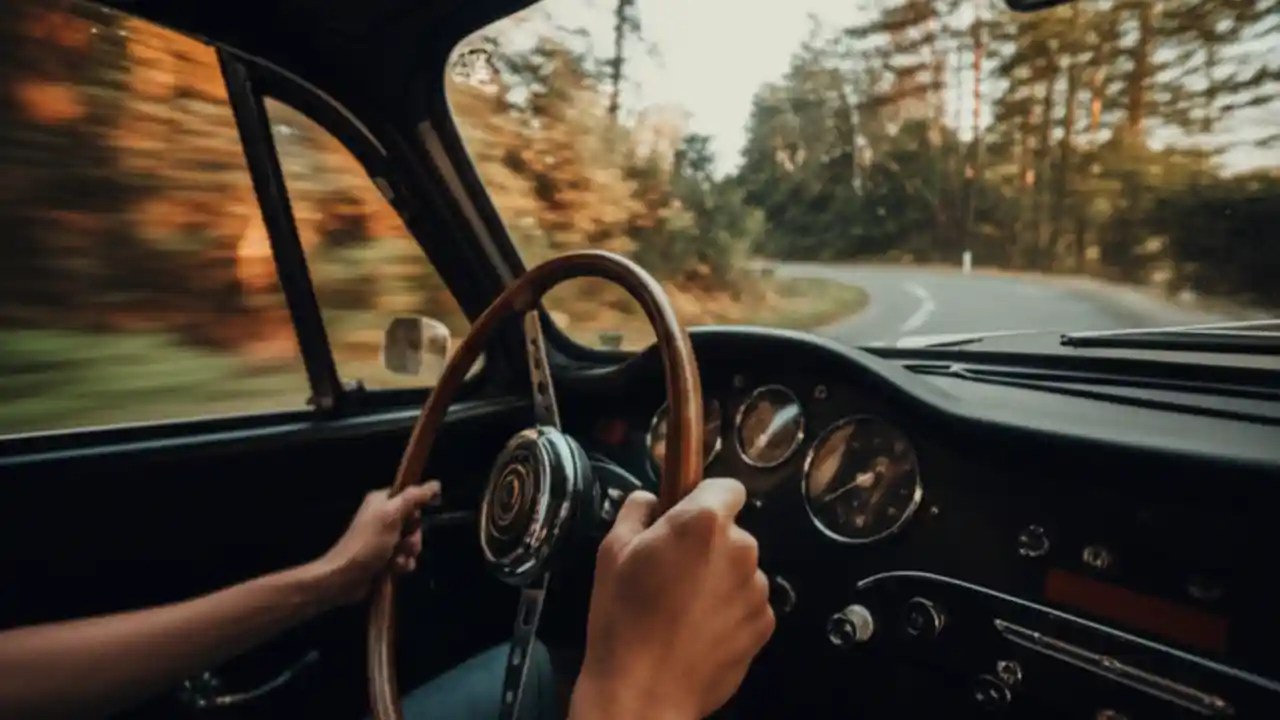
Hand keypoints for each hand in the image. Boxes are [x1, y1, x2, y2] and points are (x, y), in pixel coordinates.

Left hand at [315, 482, 440, 605]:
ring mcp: (385, 539)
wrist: (345, 577)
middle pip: (415, 522)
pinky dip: (403, 564)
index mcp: (382, 501)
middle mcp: (384, 517)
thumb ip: (414, 498)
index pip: (410, 497)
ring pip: (413, 542)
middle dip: (413, 537)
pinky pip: (407, 558)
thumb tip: (436, 484)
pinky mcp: (386, 558)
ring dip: (408, 553)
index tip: (412, 519)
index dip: (415, 510)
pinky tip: (394, 569)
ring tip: (395, 561)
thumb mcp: (391, 515)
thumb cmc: (367, 543)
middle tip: (402, 543)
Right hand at [569, 478, 773, 719]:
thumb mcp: (612, 551)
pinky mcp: (764, 625)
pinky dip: (729, 612)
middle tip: (670, 573)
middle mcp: (742, 549)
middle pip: (731, 532)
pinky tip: (698, 632)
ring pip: (739, 570)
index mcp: (704, 522)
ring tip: (682, 610)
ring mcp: (757, 589)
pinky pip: (747, 604)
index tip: (684, 519)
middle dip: (707, 545)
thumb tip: (652, 500)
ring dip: (719, 580)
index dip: (705, 499)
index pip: (726, 487)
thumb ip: (637, 510)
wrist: (644, 691)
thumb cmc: (622, 617)